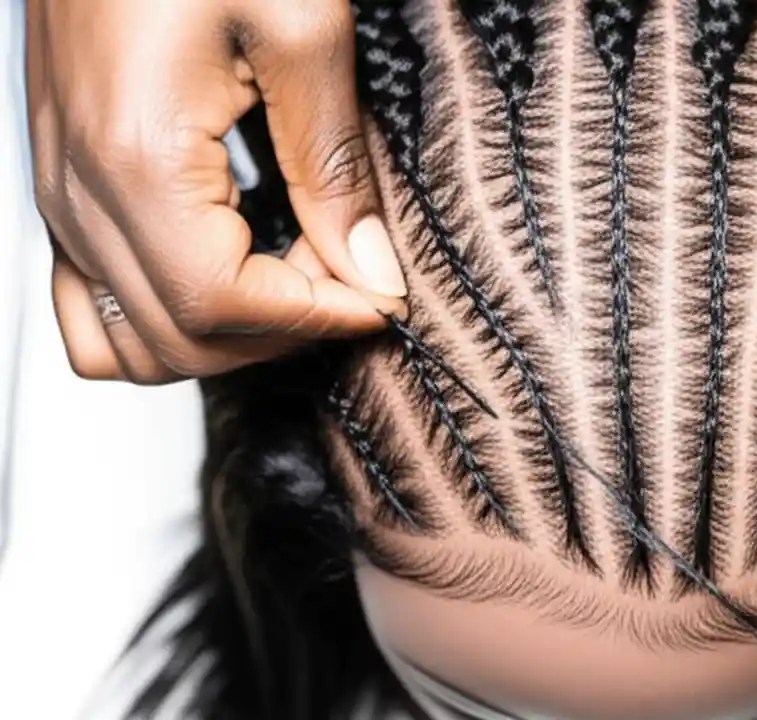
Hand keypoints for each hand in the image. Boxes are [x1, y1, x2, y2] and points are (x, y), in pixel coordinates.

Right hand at [27, 0, 406, 383]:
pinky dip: (166, 316)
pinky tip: (235, 270)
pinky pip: (93, 300)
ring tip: (297, 274)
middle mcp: (80, 188)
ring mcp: (60, 189)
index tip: (382, 297)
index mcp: (135, 156)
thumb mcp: (302, 26)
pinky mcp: (64, 179)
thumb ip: (334, 163)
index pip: (223, 305)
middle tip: (349, 275)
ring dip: (228, 333)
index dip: (317, 319)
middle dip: (282, 330)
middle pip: (179, 338)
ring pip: (128, 338)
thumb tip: (369, 271)